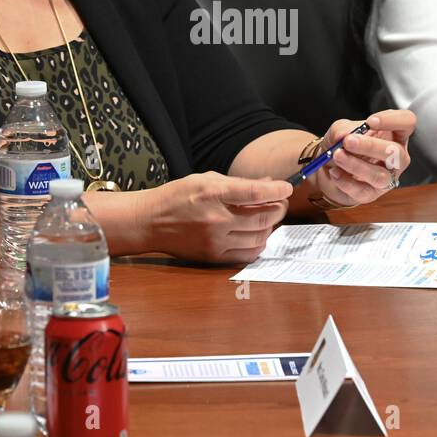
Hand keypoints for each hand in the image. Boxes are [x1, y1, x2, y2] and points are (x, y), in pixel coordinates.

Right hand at [142, 172, 291, 263]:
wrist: (149, 222)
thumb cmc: (176, 196)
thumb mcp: (205, 179)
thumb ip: (238, 183)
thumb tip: (268, 183)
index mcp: (212, 194)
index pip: (255, 193)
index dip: (277, 189)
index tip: (287, 187)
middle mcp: (216, 220)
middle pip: (263, 217)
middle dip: (278, 208)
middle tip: (281, 201)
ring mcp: (215, 241)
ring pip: (259, 237)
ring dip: (271, 226)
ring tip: (269, 217)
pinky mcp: (214, 257)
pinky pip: (248, 254)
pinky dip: (259, 244)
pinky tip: (258, 234)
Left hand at [311, 110, 415, 206]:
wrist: (329, 167)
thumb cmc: (343, 145)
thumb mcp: (341, 129)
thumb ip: (343, 129)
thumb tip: (345, 136)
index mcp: (394, 134)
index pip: (407, 122)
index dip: (393, 120)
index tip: (370, 122)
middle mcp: (396, 157)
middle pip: (395, 152)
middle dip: (370, 146)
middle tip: (348, 141)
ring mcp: (387, 178)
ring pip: (380, 176)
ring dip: (356, 165)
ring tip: (338, 156)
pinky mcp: (371, 194)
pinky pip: (362, 191)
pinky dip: (345, 182)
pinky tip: (334, 172)